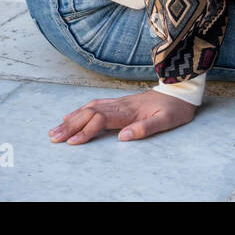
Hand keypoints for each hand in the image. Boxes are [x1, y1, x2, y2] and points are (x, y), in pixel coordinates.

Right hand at [48, 89, 196, 144]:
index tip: (72, 143)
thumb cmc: (176, 108)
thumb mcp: (167, 120)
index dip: (85, 131)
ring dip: (71, 119)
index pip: (101, 120)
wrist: (182, 91)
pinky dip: (80, 110)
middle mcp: (120, 104)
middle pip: (89, 113)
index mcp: (129, 111)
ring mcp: (119, 102)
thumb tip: (123, 137)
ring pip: (89, 109)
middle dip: (70, 126)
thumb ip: (146, 128)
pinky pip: (95, 105)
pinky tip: (70, 115)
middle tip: (52, 137)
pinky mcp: (120, 102)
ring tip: (55, 129)